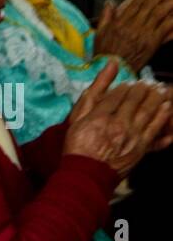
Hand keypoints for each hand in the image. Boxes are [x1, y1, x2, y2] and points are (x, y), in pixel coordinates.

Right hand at [63, 61, 172, 177]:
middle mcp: (117, 123)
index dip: (125, 87)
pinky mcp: (140, 146)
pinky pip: (155, 127)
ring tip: (158, 90)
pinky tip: (166, 106)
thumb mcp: (77, 118)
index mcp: (99, 117)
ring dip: (155, 97)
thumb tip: (110, 65)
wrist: (86, 175)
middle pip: (135, 99)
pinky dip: (162, 115)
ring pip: (148, 109)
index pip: (118, 94)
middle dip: (142, 89)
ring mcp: (131, 135)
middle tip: (146, 84)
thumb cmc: (78, 147)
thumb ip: (93, 92)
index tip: (129, 84)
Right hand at [93, 0, 172, 71]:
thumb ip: (106, 15)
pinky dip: (172, 20)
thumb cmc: (106, 55)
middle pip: (150, 3)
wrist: (112, 71)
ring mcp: (143, 33)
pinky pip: (165, 27)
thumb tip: (110, 2)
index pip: (136, 0)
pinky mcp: (152, 42)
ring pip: (159, 12)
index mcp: (119, 21)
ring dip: (169, 2)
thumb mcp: (100, 33)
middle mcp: (132, 25)